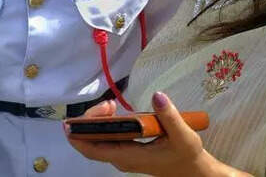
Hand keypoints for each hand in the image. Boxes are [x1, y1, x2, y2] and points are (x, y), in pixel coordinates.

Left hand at [65, 92, 250, 176]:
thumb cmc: (187, 156)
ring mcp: (123, 155)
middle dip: (90, 120)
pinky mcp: (127, 150)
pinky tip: (113, 111)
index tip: (71, 121)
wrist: (193, 171)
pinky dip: (106, 124)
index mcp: (130, 157)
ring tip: (110, 105)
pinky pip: (106, 138)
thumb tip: (157, 96)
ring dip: (98, 120)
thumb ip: (169, 116)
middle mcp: (122, 158)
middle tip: (106, 104)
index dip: (78, 136)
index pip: (94, 149)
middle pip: (92, 142)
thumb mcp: (183, 136)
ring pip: (98, 139)